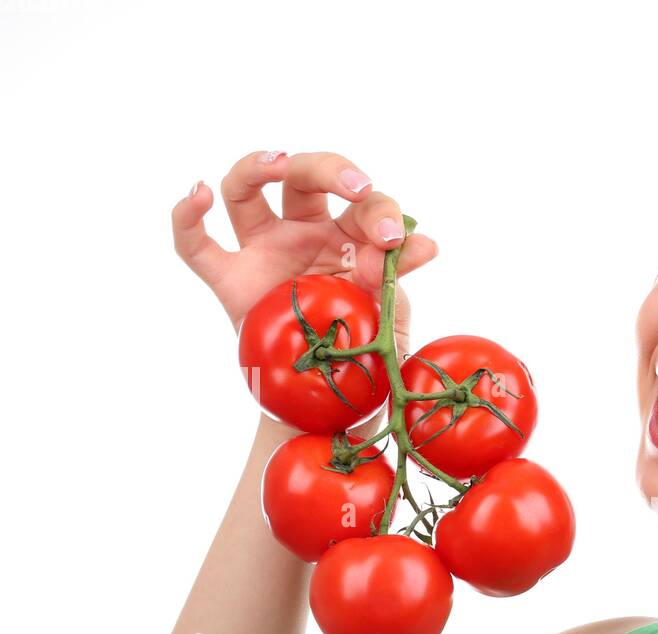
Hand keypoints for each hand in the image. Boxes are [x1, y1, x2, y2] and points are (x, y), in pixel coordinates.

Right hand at [171, 150, 437, 356]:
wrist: (333, 397)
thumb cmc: (363, 349)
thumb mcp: (390, 313)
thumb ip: (397, 277)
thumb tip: (423, 243)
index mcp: (347, 237)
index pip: (362, 205)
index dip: (380, 213)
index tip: (393, 239)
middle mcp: (303, 234)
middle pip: (305, 178)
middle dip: (332, 171)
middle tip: (358, 188)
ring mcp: (263, 252)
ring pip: (243, 190)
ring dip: (258, 167)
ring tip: (279, 164)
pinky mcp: (231, 281)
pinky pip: (195, 246)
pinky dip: (187, 217)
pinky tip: (198, 193)